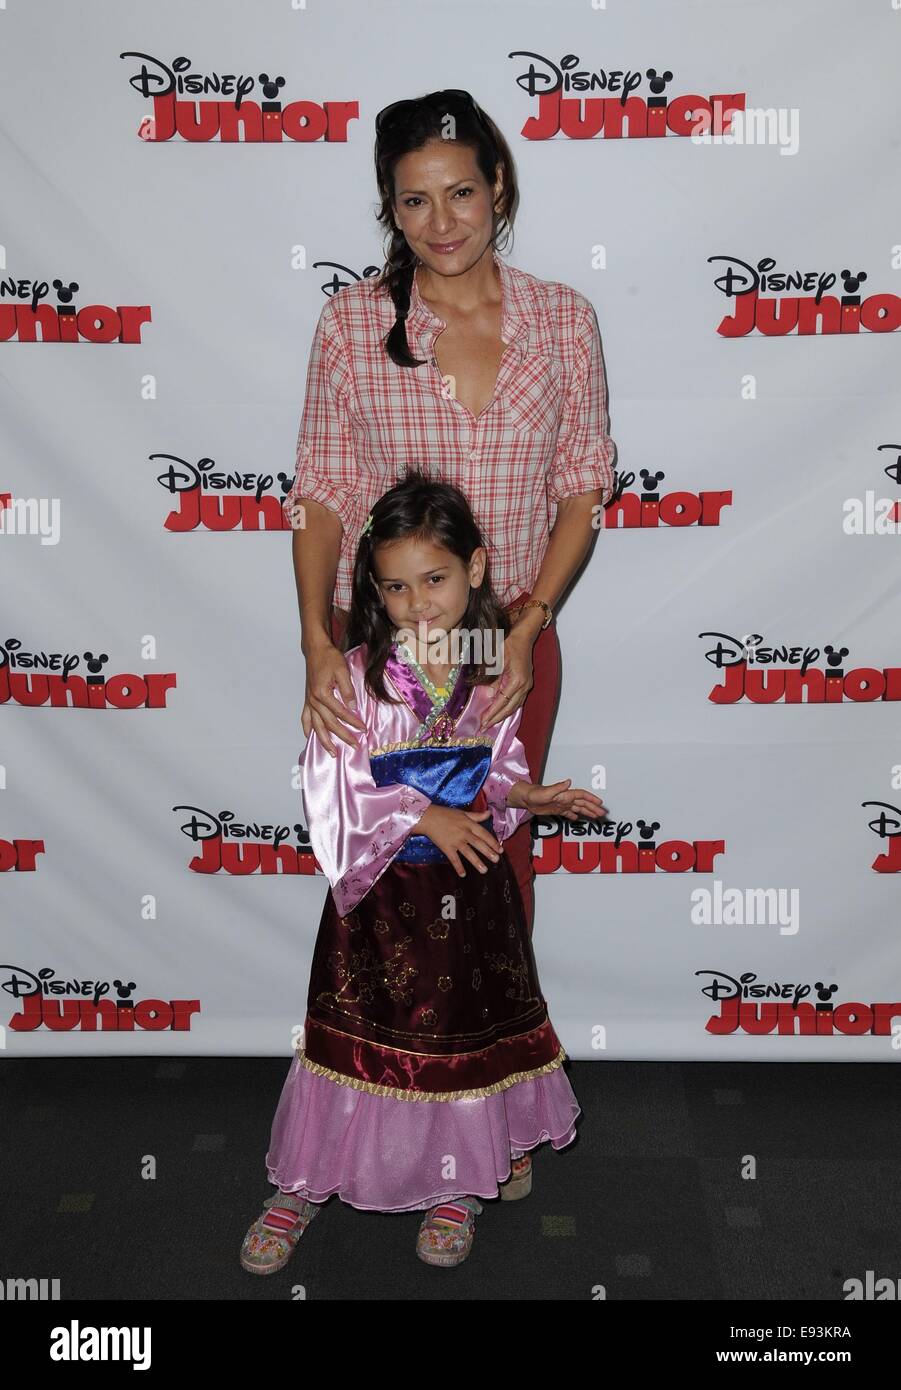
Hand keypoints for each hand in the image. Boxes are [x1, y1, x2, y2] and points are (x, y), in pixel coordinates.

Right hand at [302, 639, 366, 756]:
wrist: (316, 650)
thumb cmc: (330, 658)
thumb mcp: (343, 670)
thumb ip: (348, 690)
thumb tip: (353, 707)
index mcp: (323, 693)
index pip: (341, 713)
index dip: (353, 722)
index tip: (364, 729)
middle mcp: (313, 700)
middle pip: (329, 723)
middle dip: (342, 736)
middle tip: (354, 745)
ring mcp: (309, 701)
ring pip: (316, 725)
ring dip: (324, 740)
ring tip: (332, 753)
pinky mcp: (307, 700)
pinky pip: (305, 718)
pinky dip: (308, 729)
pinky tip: (310, 737)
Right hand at [416, 805, 503, 877]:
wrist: (428, 817)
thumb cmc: (446, 814)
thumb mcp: (463, 813)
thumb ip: (477, 815)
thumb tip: (489, 813)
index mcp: (468, 824)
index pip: (483, 834)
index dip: (493, 842)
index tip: (500, 850)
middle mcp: (463, 833)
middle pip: (478, 843)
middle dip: (488, 852)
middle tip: (496, 860)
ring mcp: (455, 841)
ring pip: (468, 852)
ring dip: (476, 862)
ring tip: (484, 870)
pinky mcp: (446, 847)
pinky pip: (453, 858)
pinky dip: (458, 867)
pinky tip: (463, 874)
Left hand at [478, 627, 534, 730]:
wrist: (524, 636)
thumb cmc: (508, 644)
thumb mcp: (495, 659)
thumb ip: (491, 678)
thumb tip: (487, 695)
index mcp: (516, 680)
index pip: (502, 702)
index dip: (492, 713)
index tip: (482, 722)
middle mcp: (524, 685)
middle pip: (510, 708)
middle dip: (497, 718)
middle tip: (484, 727)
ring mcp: (527, 685)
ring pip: (514, 705)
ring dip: (503, 715)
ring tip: (491, 723)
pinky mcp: (526, 683)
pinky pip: (517, 700)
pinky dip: (508, 708)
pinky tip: (501, 712)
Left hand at [520, 780, 607, 820]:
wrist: (526, 798)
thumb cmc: (535, 794)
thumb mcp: (546, 792)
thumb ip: (558, 787)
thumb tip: (569, 781)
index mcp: (565, 794)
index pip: (582, 795)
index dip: (591, 799)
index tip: (600, 803)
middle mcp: (566, 799)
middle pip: (583, 803)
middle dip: (593, 808)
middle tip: (603, 813)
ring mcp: (562, 804)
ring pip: (578, 808)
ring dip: (587, 812)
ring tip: (596, 816)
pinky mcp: (557, 810)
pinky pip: (568, 813)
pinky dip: (574, 816)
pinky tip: (577, 819)